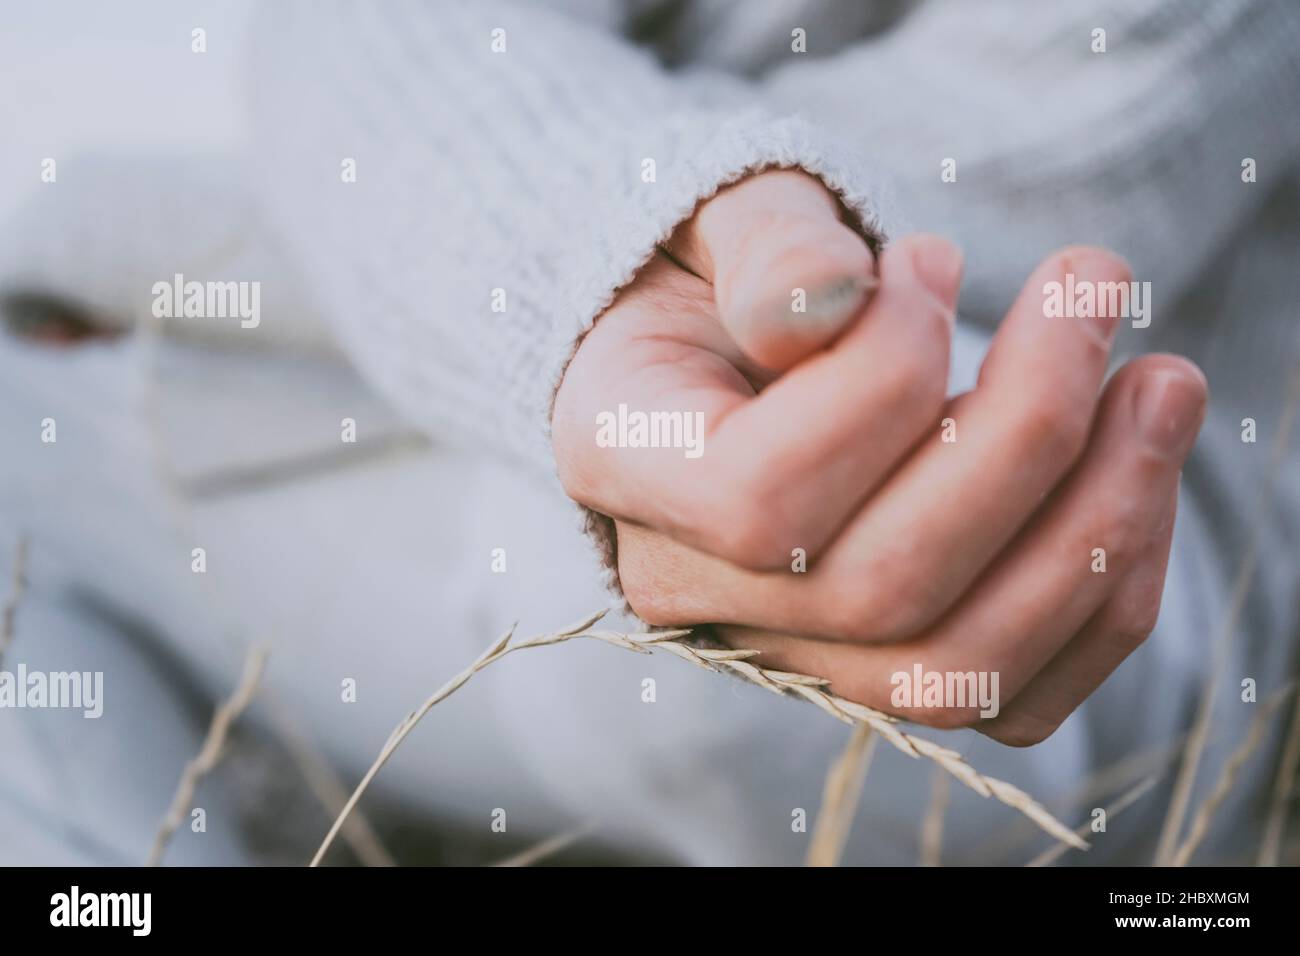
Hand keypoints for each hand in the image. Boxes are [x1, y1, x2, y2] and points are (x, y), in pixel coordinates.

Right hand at [552, 170, 1206, 744]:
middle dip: (1026, 434)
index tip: (937, 257)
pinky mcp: (880, 668)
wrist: (719, 353)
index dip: (882, 380)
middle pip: (879, 588)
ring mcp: (789, 648)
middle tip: (1094, 285)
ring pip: (955, 665)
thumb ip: (767, 248)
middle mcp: (692, 590)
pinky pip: (1008, 694)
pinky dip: (1106, 599)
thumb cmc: (726, 272)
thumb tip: (829, 303)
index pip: (758, 497)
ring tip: (1160, 384)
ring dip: (1097, 525)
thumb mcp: (726, 218)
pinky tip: (1142, 476)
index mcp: (624, 466)